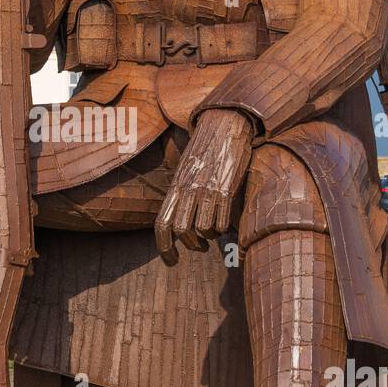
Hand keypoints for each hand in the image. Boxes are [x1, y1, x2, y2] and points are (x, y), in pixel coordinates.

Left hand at [155, 109, 253, 265]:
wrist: (224, 124)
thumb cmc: (204, 150)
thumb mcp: (184, 170)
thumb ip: (180, 193)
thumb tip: (177, 222)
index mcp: (175, 186)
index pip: (161, 225)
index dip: (164, 248)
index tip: (172, 261)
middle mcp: (188, 189)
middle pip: (181, 231)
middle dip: (191, 245)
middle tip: (200, 248)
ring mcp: (207, 189)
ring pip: (203, 229)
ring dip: (209, 237)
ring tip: (213, 233)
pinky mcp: (226, 188)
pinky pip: (222, 220)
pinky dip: (223, 228)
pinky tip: (225, 223)